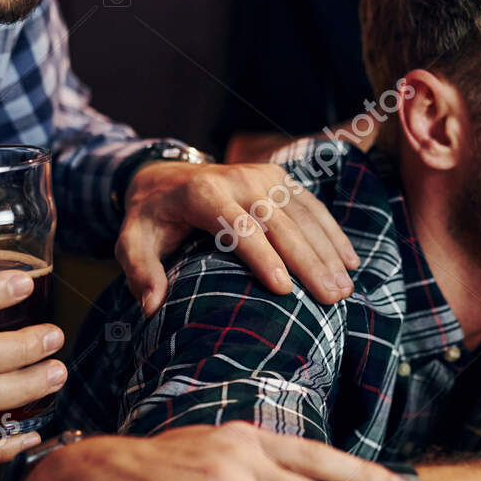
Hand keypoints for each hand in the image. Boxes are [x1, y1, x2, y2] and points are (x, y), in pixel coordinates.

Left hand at [116, 161, 359, 314]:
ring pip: (302, 214)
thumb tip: (153, 306)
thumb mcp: (131, 242)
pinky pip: (311, 205)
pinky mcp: (278, 177)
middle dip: (308, 261)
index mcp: (203, 194)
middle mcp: (238, 179)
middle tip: (331, 298)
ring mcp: (262, 174)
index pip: (239, 227)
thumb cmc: (150, 219)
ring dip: (327, 251)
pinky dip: (332, 232)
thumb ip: (140, 271)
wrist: (163, 176)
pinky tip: (349, 261)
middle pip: (280, 223)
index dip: (263, 258)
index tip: (284, 290)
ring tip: (345, 288)